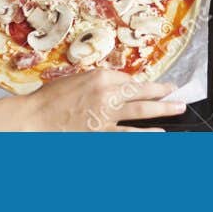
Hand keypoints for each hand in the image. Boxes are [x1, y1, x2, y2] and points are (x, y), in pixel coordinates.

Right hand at [0, 70, 185, 131]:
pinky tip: (157, 135)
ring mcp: (106, 116)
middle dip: (162, 92)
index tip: (152, 86)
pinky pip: (128, 134)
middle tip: (177, 93)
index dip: (141, 83)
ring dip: (162, 111)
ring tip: (177, 109)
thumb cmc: (52, 97)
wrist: (36, 119)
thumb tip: (122, 83)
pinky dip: (144, 135)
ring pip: (141, 113)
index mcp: (101, 76)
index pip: (129, 78)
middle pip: (142, 92)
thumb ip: (102, 80)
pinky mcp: (101, 133)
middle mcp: (107, 94)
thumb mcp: (78, 79)